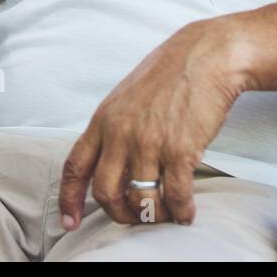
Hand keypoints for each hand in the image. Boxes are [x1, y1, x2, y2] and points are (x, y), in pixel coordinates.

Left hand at [57, 19, 250, 228]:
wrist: (208, 55)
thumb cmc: (172, 71)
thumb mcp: (128, 95)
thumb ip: (114, 126)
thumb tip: (111, 159)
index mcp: (104, 119)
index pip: (75, 166)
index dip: (69, 199)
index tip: (70, 221)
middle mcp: (121, 133)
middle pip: (105, 192)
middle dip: (119, 213)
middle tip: (135, 217)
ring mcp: (149, 143)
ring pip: (140, 200)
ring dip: (153, 215)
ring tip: (165, 214)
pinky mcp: (180, 150)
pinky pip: (175, 195)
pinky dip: (181, 211)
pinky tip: (187, 212)